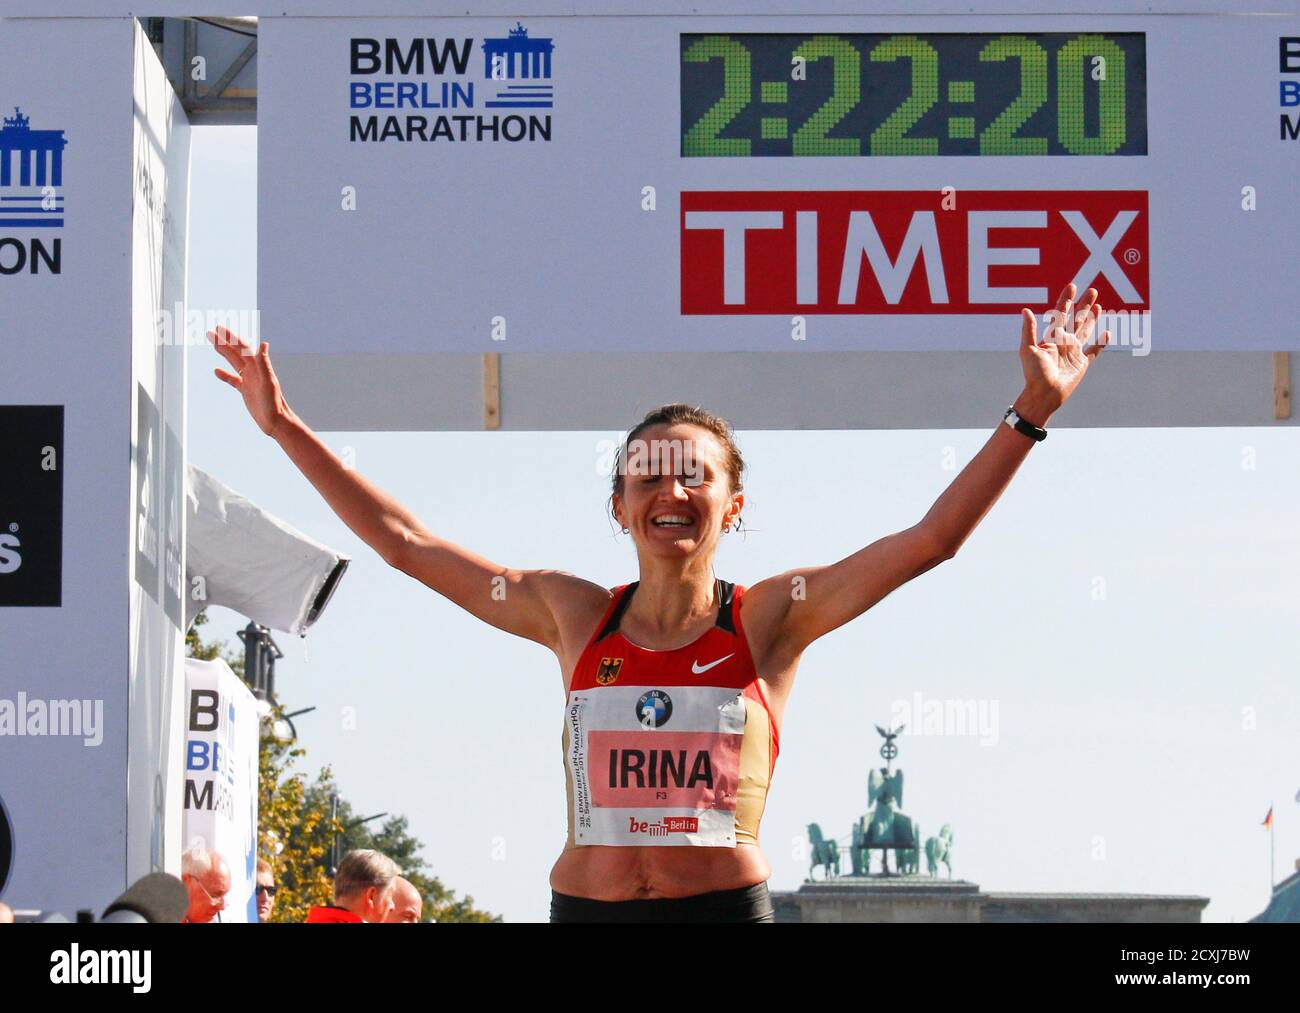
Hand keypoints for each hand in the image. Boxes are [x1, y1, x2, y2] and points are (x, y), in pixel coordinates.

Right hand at [206, 326, 290, 437]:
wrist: (275, 420)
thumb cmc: (273, 402)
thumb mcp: (268, 381)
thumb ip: (264, 363)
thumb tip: (264, 344)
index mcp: (257, 366)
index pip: (242, 347)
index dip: (231, 337)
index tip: (219, 328)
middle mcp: (253, 370)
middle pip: (236, 352)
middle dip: (224, 341)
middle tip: (211, 331)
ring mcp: (249, 379)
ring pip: (234, 362)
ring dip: (223, 353)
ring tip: (213, 343)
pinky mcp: (246, 390)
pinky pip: (233, 379)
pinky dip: (224, 374)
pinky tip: (216, 370)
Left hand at [1018, 283, 1109, 414]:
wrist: (1044, 395)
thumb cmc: (1034, 373)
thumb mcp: (1027, 349)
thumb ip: (1029, 330)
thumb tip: (1025, 310)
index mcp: (1052, 336)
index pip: (1060, 313)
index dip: (1066, 300)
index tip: (1072, 286)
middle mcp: (1064, 341)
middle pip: (1076, 318)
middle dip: (1084, 304)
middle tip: (1093, 290)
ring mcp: (1074, 351)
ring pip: (1086, 330)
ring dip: (1092, 318)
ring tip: (1098, 305)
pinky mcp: (1082, 363)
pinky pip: (1094, 350)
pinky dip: (1101, 342)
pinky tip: (1107, 333)